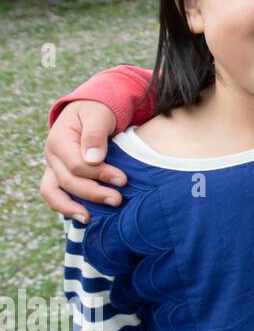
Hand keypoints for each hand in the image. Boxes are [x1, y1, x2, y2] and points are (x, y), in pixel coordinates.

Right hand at [41, 100, 125, 221]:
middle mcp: (52, 156)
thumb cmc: (97, 112)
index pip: (76, 165)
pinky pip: (56, 195)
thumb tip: (93, 159)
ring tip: (89, 219)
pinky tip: (85, 216)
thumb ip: (95, 135)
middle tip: (117, 200)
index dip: (100, 174)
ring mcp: (53, 167)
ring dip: (70, 208)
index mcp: (59, 140)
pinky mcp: (60, 175)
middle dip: (93, 193)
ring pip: (53, 192)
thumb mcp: (99, 115)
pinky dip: (67, 207)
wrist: (90, 111)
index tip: (123, 180)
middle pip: (67, 181)